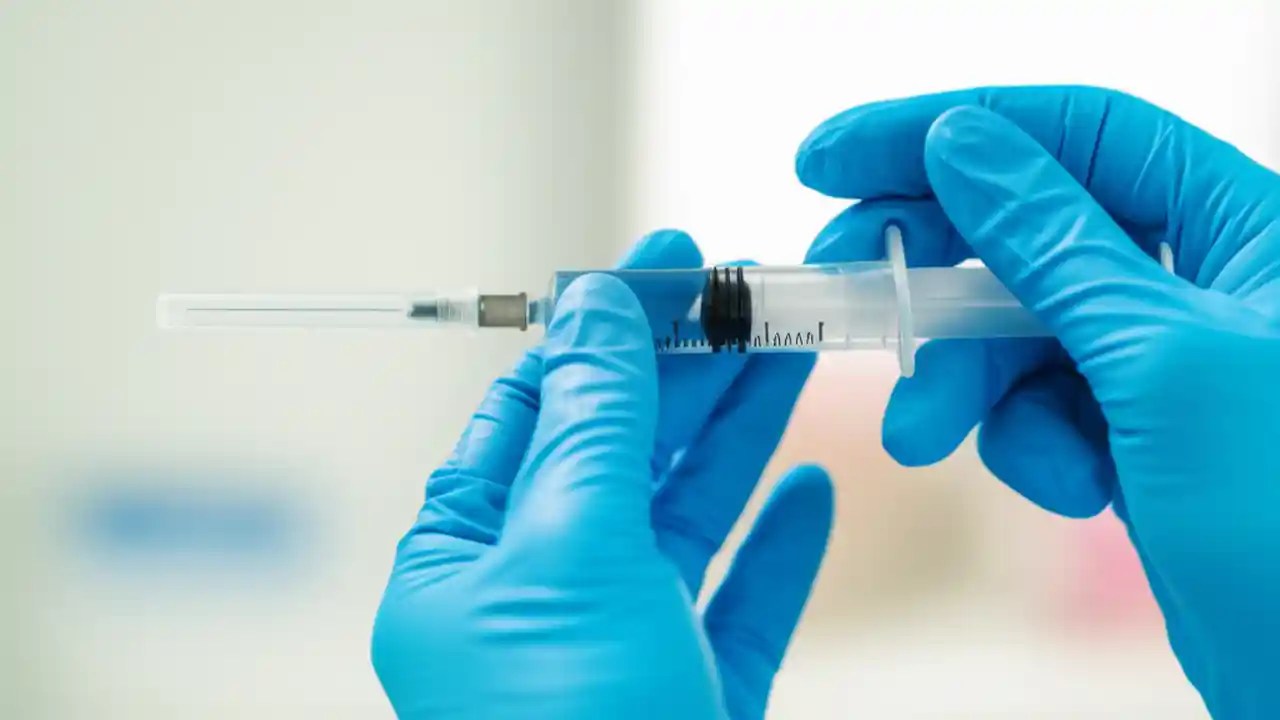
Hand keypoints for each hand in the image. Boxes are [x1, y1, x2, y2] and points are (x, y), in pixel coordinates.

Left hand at [371, 230, 832, 719]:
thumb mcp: (574, 555)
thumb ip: (592, 426)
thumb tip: (591, 306)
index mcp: (459, 572)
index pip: (530, 416)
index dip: (599, 332)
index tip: (664, 263)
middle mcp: (531, 608)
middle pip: (617, 457)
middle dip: (685, 373)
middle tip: (751, 292)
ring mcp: (618, 656)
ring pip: (684, 520)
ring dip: (741, 437)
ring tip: (795, 352)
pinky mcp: (694, 699)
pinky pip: (738, 606)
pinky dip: (777, 549)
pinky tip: (813, 491)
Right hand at [796, 87, 1279, 716]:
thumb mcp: (1159, 359)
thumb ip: (1051, 243)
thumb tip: (960, 143)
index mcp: (1244, 222)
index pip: (1074, 130)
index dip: (946, 128)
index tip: (835, 159)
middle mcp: (1202, 274)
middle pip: (1025, 228)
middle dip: (933, 277)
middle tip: (847, 296)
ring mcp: (1160, 355)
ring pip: (1016, 330)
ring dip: (966, 384)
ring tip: (922, 435)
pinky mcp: (1131, 429)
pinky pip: (1038, 406)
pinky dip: (1030, 446)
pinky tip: (1074, 490)